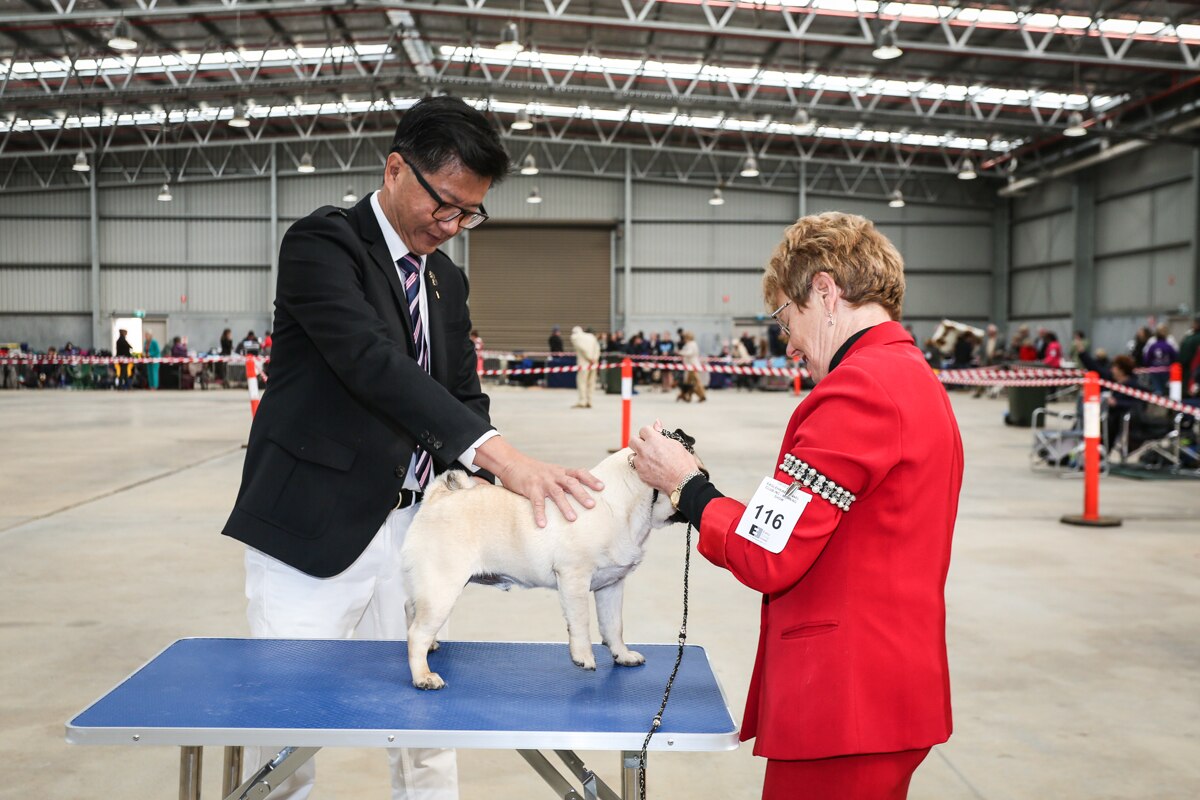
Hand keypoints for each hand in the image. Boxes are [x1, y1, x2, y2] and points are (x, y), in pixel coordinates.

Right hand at [475, 437, 603, 527]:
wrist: (511, 462)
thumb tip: (577, 494)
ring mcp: (542, 482)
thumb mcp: (551, 472)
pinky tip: (542, 524)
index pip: (579, 473)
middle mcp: (554, 475)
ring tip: (572, 519)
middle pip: (571, 483)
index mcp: (560, 472)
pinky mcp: (530, 488)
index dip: (591, 479)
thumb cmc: (533, 471)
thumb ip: (562, 481)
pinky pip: (536, 502)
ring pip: (557, 493)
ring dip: (565, 506)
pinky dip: (539, 514)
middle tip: (592, 505)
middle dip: (582, 494)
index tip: (602, 488)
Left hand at [628, 420, 701, 494]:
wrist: (683, 482)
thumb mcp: (675, 444)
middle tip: (647, 447)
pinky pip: (636, 468)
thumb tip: (656, 422)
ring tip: (648, 459)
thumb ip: (662, 433)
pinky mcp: (641, 474)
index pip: (643, 430)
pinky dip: (642, 467)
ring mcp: (641, 463)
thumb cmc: (683, 463)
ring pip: (631, 455)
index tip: (653, 437)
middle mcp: (645, 450)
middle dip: (639, 442)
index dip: (649, 433)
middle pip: (632, 440)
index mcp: (654, 440)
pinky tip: (651, 468)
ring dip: (638, 456)